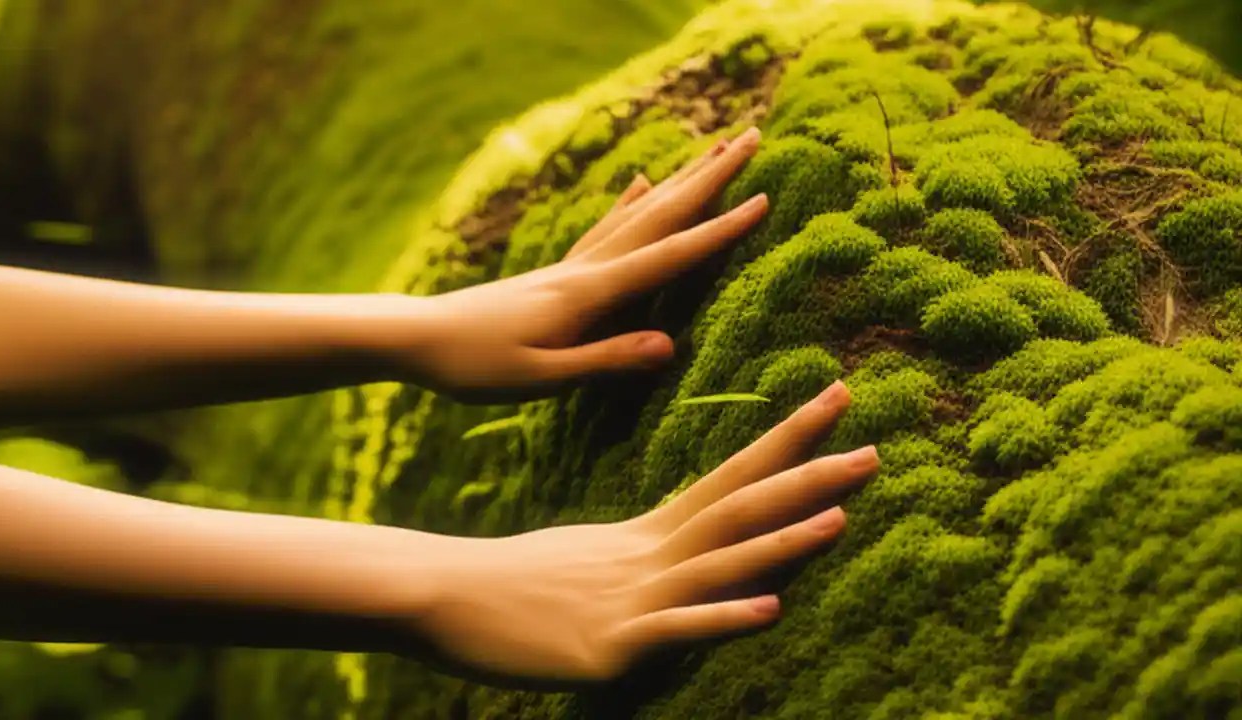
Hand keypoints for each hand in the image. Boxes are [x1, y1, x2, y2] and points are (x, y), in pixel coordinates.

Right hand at [408, 382, 876, 686]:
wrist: (446, 594)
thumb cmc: (517, 580)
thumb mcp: (593, 557)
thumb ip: (644, 552)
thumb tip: (683, 547)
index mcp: (650, 531)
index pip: (733, 473)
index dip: (789, 438)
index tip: (837, 397)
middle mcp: (651, 554)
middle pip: (740, 508)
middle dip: (809, 479)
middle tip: (872, 448)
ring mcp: (633, 597)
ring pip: (718, 561)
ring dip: (782, 541)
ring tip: (841, 516)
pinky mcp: (611, 644)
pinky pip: (674, 631)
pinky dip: (722, 619)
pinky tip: (769, 609)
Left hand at [409, 127, 766, 401]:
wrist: (418, 338)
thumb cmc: (475, 365)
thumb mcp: (542, 378)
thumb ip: (606, 360)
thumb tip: (669, 346)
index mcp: (587, 293)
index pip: (667, 256)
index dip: (718, 231)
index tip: (762, 200)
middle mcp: (584, 268)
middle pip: (660, 214)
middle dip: (710, 177)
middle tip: (752, 138)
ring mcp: (570, 266)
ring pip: (638, 213)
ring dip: (680, 181)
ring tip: (712, 149)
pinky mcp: (557, 273)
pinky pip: (605, 228)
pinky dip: (631, 203)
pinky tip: (642, 183)